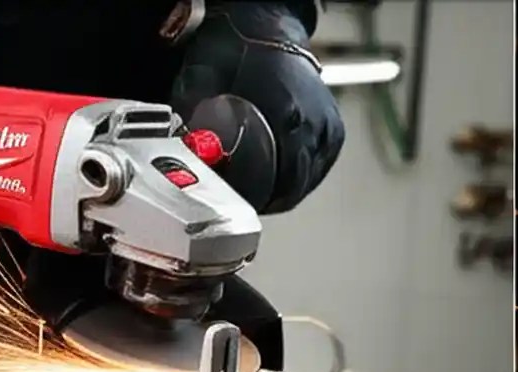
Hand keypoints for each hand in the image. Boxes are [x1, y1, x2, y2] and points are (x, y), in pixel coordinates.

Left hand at [170, 1, 344, 213]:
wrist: (268, 25)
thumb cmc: (238, 49)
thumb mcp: (203, 81)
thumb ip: (194, 121)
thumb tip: (183, 157)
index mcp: (286, 112)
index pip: (275, 177)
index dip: (254, 195)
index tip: (235, 199)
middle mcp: (314, 124)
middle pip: (293, 185)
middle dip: (267, 196)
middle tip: (243, 198)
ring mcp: (328, 129)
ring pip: (306, 180)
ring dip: (283, 189)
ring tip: (259, 187)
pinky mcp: (335, 131)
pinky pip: (317, 168)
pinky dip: (298, 176)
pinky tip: (278, 173)